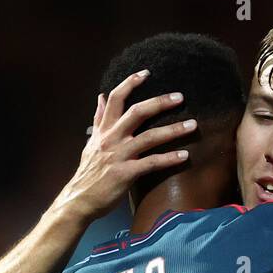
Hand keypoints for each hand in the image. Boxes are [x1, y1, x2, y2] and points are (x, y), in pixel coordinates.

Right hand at [56, 70, 197, 221]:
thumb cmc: (88, 173)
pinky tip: (184, 155)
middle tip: (180, 97)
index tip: (146, 73)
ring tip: (192, 125)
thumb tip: (101, 97)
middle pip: (137, 112)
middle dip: (160, 102)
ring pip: (150, 137)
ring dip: (173, 130)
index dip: (130, 83)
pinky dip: (169, 158)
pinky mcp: (125, 174)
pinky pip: (151, 163)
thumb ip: (99, 119)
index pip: (116, 99)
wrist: (80, 200)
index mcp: (104, 130)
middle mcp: (112, 139)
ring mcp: (119, 156)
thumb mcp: (91, 142)